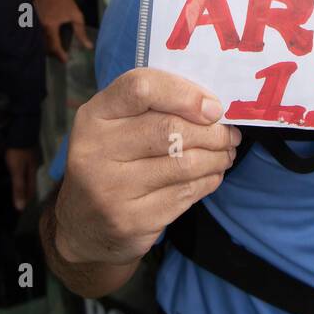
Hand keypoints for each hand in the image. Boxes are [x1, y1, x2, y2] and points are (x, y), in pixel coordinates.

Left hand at [4, 147, 39, 212]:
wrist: (20, 128)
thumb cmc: (18, 151)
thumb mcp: (17, 170)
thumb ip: (18, 188)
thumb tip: (21, 208)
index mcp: (32, 171)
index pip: (31, 190)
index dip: (26, 199)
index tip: (19, 209)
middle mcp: (32, 165)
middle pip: (28, 181)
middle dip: (23, 191)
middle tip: (14, 199)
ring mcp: (28, 157)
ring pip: (24, 172)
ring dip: (19, 180)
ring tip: (10, 187)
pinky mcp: (22, 150)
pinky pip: (19, 164)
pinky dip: (14, 170)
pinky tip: (9, 170)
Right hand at [34, 0, 91, 62]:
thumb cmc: (68, 2)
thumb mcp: (77, 17)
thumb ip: (81, 33)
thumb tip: (89, 47)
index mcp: (50, 26)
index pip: (54, 46)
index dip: (60, 55)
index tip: (65, 60)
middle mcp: (39, 25)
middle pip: (44, 45)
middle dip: (52, 52)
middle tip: (60, 55)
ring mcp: (33, 20)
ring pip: (37, 39)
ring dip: (45, 45)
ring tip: (54, 49)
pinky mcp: (29, 16)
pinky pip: (33, 31)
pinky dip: (39, 37)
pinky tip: (46, 38)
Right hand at [54, 68, 239, 265]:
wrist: (84, 225)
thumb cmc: (111, 162)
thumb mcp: (116, 126)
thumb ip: (154, 107)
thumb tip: (212, 105)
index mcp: (93, 116)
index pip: (141, 87)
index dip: (184, 94)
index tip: (213, 107)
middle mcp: (96, 150)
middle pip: (169, 129)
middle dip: (211, 131)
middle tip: (229, 134)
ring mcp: (112, 189)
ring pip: (183, 164)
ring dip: (216, 157)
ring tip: (225, 153)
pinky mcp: (131, 220)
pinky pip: (185, 194)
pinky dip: (208, 181)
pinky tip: (212, 175)